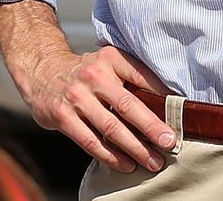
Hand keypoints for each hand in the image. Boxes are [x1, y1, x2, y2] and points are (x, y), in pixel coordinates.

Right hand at [22, 44, 175, 172]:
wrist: (42, 71)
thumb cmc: (86, 70)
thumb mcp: (110, 62)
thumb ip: (133, 76)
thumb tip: (166, 100)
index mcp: (112, 59)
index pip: (143, 77)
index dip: (163, 96)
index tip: (180, 114)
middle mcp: (94, 76)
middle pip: (129, 106)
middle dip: (152, 127)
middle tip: (170, 142)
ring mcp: (77, 98)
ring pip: (111, 128)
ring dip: (134, 148)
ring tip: (152, 161)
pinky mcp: (62, 117)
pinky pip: (90, 141)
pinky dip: (110, 156)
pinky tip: (126, 164)